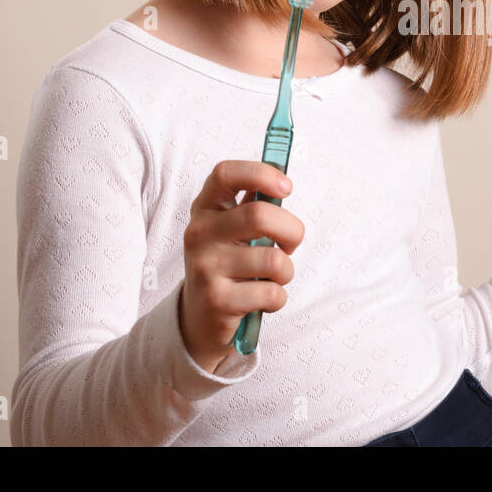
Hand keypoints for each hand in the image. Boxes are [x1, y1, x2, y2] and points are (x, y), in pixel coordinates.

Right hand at [180, 160, 304, 373]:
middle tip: (290, 245)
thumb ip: (253, 205)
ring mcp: (205, 267)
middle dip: (292, 231)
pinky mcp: (217, 300)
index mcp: (205, 209)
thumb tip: (282, 180)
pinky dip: (278, 298)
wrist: (198, 319)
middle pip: (259, 215)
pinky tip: (263, 299)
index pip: (225, 173)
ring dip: (286, 271)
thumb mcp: (231, 231)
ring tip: (273, 277)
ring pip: (273, 260)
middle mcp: (199, 233)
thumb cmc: (228, 265)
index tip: (287, 187)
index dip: (260, 173)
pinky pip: (271, 292)